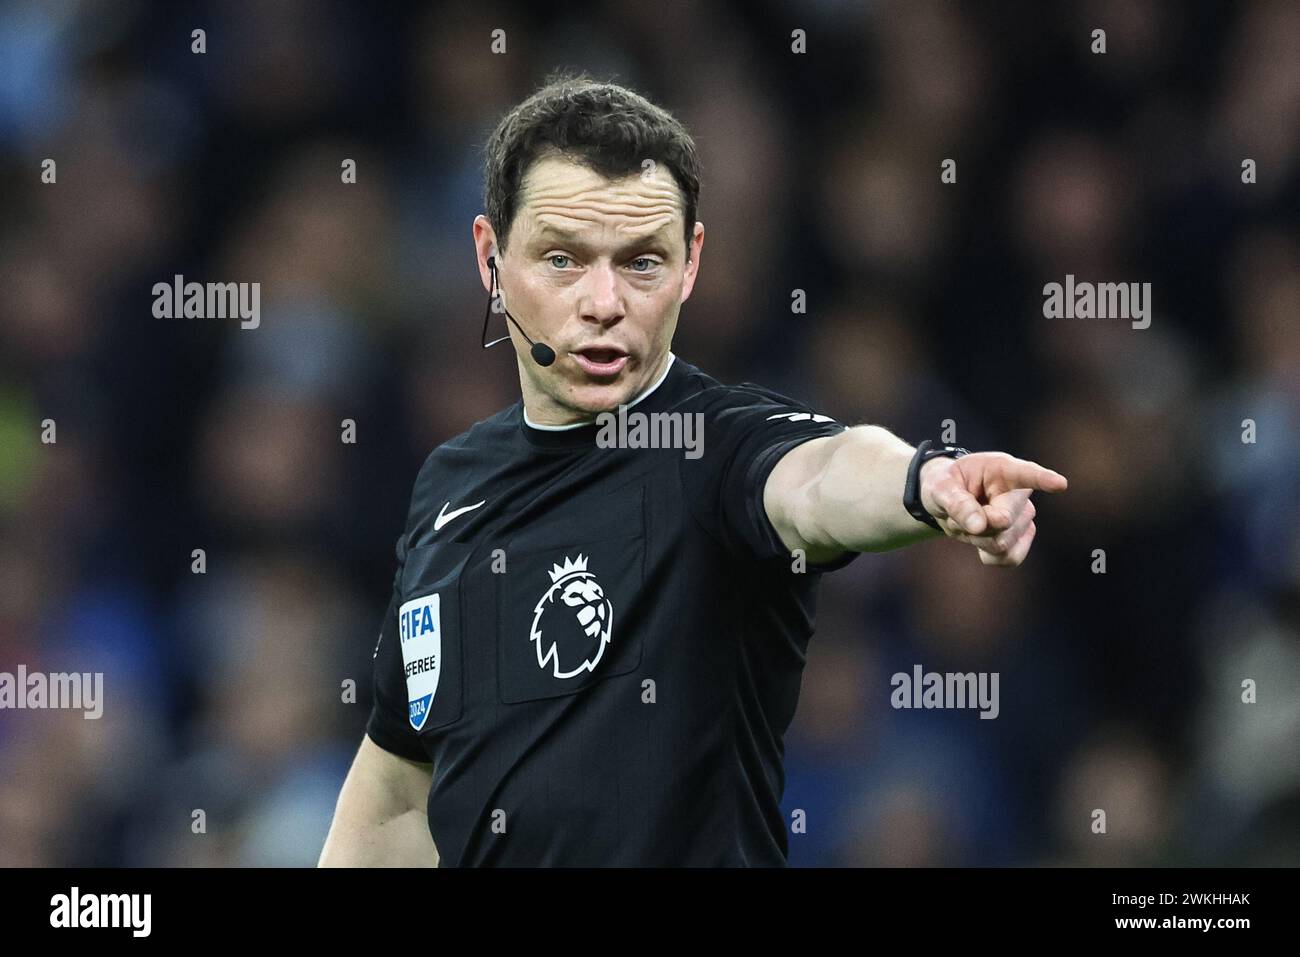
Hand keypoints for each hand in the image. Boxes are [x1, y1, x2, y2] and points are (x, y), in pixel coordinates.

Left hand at [919, 452, 1067, 565]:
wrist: (947, 501)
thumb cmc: (946, 485)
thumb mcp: (940, 488)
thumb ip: (957, 503)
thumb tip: (981, 526)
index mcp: (1003, 469)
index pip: (1027, 474)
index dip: (1043, 479)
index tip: (1059, 484)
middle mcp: (1020, 493)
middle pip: (1004, 522)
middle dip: (973, 524)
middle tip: (957, 512)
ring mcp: (1025, 517)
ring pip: (1003, 543)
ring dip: (975, 539)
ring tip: (967, 522)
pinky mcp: (1022, 539)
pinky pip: (1010, 558)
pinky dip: (987, 555)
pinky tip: (980, 540)